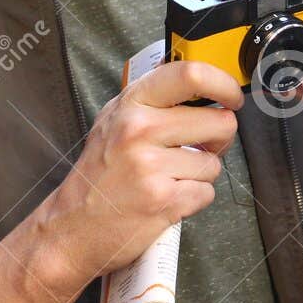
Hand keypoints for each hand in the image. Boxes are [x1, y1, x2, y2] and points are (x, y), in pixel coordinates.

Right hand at [27, 60, 243, 287]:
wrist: (71, 227)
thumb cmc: (98, 175)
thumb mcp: (115, 121)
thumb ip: (153, 101)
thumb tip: (202, 86)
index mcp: (131, 104)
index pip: (190, 74)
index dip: (224, 84)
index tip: (232, 98)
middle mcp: (139, 129)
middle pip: (220, 123)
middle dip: (219, 140)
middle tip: (201, 149)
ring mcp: (150, 165)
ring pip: (214, 163)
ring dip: (200, 175)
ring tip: (170, 179)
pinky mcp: (162, 199)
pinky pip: (206, 193)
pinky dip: (193, 199)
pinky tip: (168, 198)